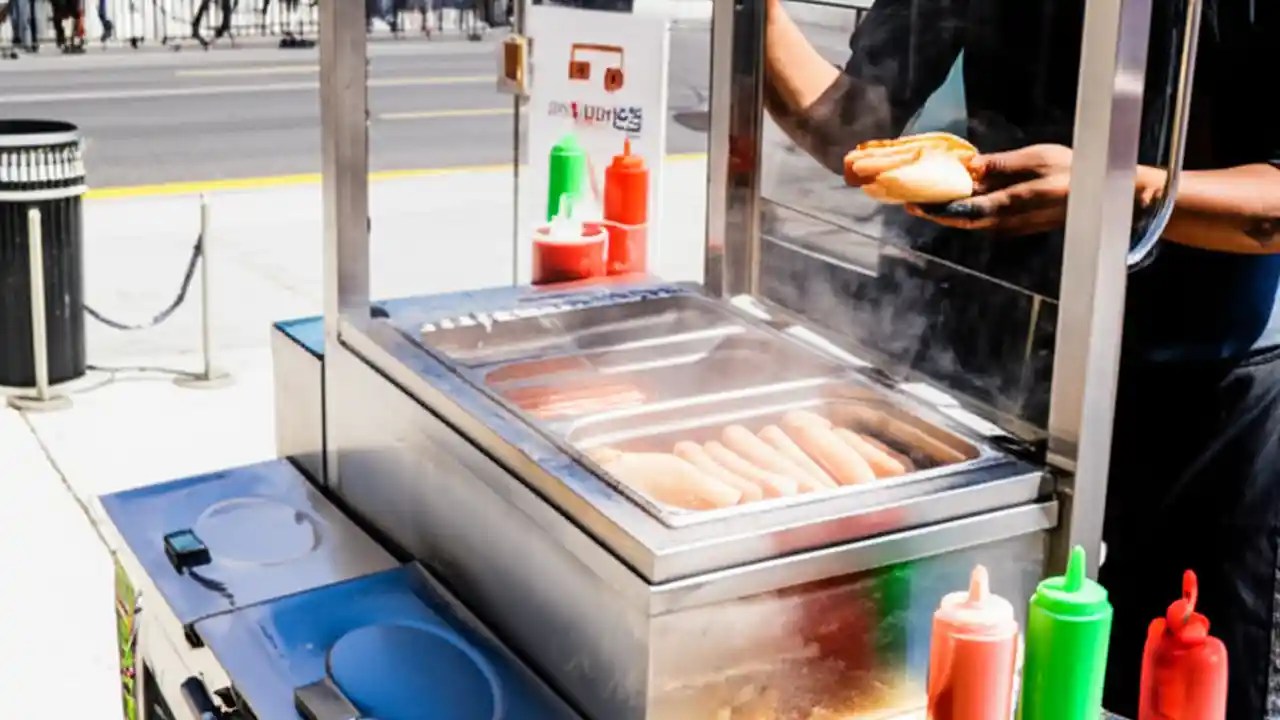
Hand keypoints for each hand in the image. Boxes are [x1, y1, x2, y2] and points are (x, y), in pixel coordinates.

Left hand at [906, 144, 1073, 236]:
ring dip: (944, 213)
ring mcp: (1010, 227)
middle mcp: (1007, 221)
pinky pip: (980, 221)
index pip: (966, 209)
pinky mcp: (1013, 227)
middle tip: (908, 202)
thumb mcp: (1038, 158)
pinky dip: (962, 211)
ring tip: (921, 201)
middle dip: (934, 212)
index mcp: (1013, 203)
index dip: (938, 207)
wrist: (1102, 198)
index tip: (915, 201)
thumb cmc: (1074, 171)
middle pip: (961, 220)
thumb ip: (1001, 165)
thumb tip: (968, 166)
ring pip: (969, 222)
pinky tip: (952, 200)